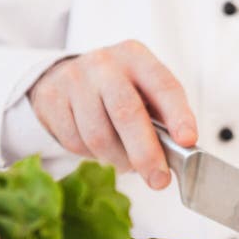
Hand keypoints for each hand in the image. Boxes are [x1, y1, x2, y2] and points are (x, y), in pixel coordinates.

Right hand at [28, 40, 196, 188]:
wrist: (69, 77)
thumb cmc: (121, 91)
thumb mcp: (147, 93)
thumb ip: (164, 118)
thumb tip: (180, 153)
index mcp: (137, 58)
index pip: (163, 86)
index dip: (177, 115)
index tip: (187, 140)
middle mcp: (105, 64)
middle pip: (127, 113)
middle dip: (146, 153)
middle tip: (159, 180)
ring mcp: (74, 80)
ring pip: (99, 136)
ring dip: (118, 160)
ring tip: (127, 162)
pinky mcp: (51, 99)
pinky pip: (75, 142)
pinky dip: (93, 156)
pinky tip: (100, 148)